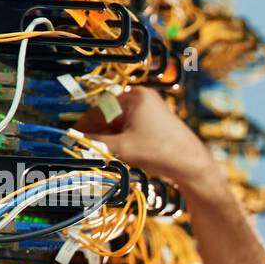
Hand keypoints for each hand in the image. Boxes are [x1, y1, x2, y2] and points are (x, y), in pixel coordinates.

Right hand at [75, 86, 218, 190]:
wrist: (193, 167)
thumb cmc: (161, 153)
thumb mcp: (122, 148)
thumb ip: (95, 142)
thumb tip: (73, 140)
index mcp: (135, 97)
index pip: (99, 108)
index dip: (84, 125)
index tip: (72, 138)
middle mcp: (143, 98)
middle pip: (109, 115)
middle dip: (98, 133)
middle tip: (85, 149)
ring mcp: (151, 111)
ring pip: (119, 124)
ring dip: (110, 139)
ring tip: (104, 154)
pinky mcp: (156, 124)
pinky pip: (131, 129)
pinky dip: (123, 141)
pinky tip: (120, 155)